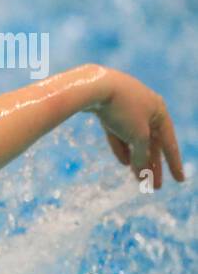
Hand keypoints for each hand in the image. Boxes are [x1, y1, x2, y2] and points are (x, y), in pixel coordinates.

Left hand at [92, 67, 184, 188]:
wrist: (93, 86)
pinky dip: (122, 147)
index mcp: (159, 111)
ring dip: (138, 159)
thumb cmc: (122, 109)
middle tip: (156, 187)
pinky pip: (118, 133)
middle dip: (154, 166)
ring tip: (139, 178)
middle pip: (152, 143)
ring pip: (134, 139)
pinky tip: (124, 162)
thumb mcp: (137, 135)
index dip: (174, 164)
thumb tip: (141, 173)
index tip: (179, 181)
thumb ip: (142, 155)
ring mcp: (126, 108)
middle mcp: (146, 108)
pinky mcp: (108, 111)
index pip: (169, 143)